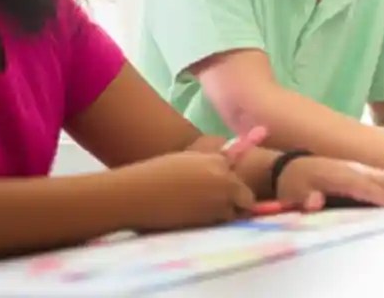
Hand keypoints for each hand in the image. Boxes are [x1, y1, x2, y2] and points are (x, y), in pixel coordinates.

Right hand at [117, 152, 255, 230]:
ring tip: (202, 214)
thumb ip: (209, 165)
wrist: (137, 194)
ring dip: (226, 215)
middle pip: (246, 197)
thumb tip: (225, 169)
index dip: (231, 184)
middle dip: (237, 202)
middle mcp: (224, 181)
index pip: (238, 176)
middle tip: (221, 208)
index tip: (222, 191)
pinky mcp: (208, 221)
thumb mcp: (187, 160)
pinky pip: (220, 224)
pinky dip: (213, 224)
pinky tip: (195, 219)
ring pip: (234, 213)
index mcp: (217, 162)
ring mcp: (218, 202)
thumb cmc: (155, 174)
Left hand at [277, 157, 383, 209]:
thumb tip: (314, 201)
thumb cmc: (295, 183)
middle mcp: (355, 170)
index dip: (380, 195)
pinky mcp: (365, 173)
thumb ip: (305, 197)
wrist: (293, 167)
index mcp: (340, 175)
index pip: (364, 187)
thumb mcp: (294, 192)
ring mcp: (362, 170)